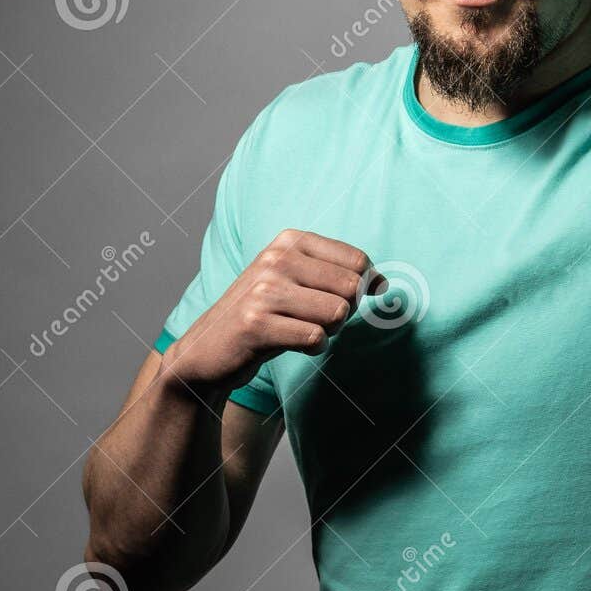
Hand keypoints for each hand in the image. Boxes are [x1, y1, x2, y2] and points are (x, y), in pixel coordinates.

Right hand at [162, 230, 382, 394]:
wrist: (207, 350)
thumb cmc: (263, 313)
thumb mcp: (296, 280)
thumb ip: (340, 274)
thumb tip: (383, 283)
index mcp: (290, 240)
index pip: (358, 261)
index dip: (360, 288)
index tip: (336, 299)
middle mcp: (276, 258)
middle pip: (352, 288)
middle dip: (343, 312)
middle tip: (312, 318)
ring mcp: (264, 290)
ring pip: (338, 314)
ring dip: (327, 331)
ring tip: (298, 329)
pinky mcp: (256, 324)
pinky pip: (315, 338)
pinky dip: (311, 348)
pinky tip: (288, 343)